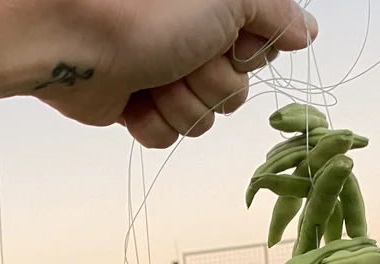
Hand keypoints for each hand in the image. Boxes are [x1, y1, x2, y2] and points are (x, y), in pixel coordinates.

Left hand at [31, 0, 316, 147]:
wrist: (73, 36)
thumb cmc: (145, 6)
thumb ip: (275, 13)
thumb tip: (306, 32)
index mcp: (220, 9)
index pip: (262, 50)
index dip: (247, 56)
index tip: (228, 41)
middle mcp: (196, 37)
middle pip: (236, 92)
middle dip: (211, 83)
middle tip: (182, 57)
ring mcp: (166, 72)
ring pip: (203, 119)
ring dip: (181, 104)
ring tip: (153, 76)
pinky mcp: (139, 104)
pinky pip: (169, 136)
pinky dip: (153, 123)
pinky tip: (135, 101)